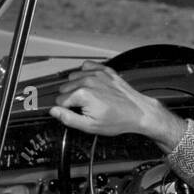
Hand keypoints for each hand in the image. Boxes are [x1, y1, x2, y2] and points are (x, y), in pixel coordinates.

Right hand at [50, 62, 183, 148]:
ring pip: (73, 77)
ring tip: (89, 97)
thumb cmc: (119, 120)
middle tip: (84, 107)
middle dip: (71, 98)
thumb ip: (68, 118)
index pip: (60, 100)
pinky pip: (86, 66)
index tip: (76, 113)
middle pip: (65, 88)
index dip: (67, 109)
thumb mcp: (90, 126)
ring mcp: (97, 74)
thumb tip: (54, 112)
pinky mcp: (105, 70)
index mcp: (83, 94)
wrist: (138, 112)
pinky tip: (91, 84)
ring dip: (76, 86)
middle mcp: (88, 81)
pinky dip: (85, 74)